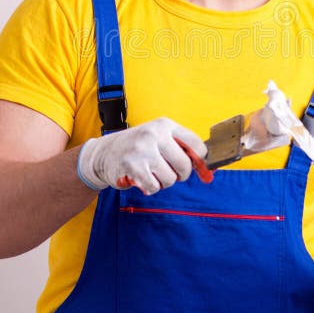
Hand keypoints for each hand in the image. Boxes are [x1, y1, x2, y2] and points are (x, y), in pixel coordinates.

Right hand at [77, 118, 208, 194]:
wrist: (103, 153)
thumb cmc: (138, 147)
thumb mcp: (159, 139)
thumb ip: (182, 150)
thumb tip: (209, 171)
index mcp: (165, 125)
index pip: (196, 144)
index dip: (200, 160)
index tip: (196, 167)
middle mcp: (155, 134)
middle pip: (184, 165)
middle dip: (180, 174)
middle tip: (170, 172)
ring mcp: (143, 150)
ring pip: (170, 178)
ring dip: (164, 182)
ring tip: (152, 173)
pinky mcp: (132, 166)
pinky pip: (154, 187)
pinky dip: (151, 187)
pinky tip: (143, 179)